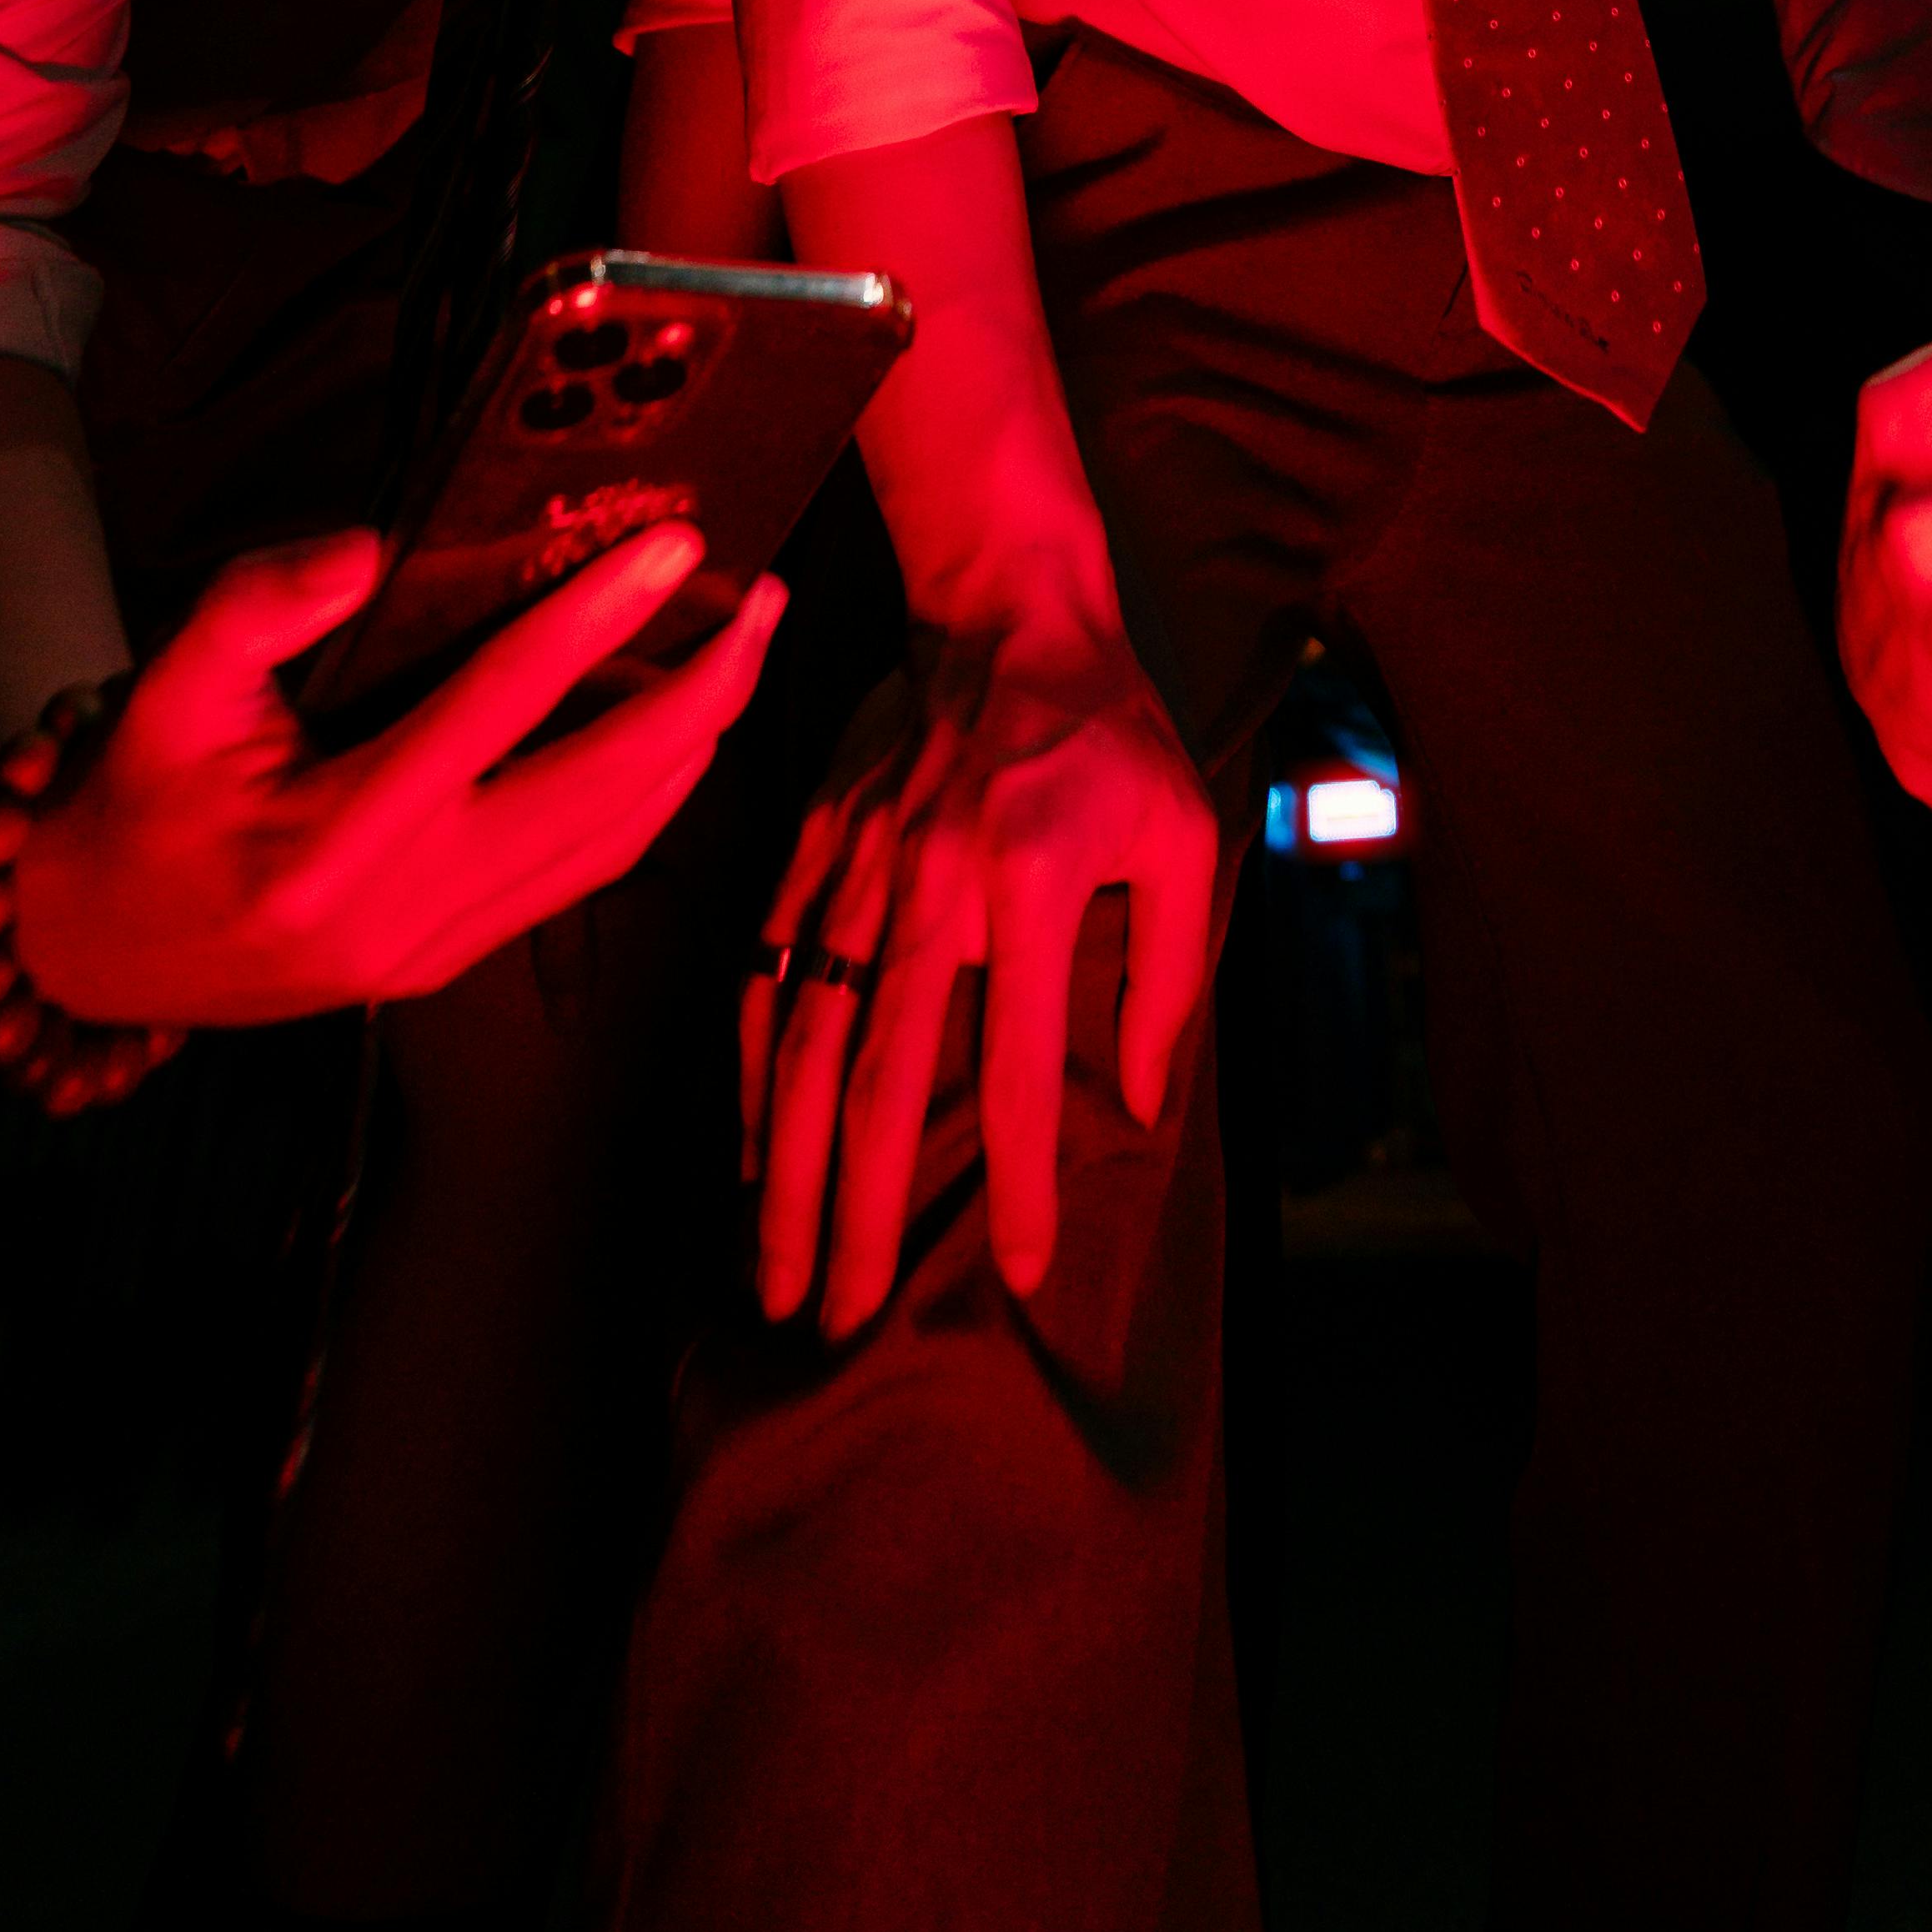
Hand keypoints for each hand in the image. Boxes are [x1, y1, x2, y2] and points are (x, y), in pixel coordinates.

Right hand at [0, 521, 780, 1029]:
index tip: (671, 547)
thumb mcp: (162, 687)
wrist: (89, 953)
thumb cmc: (134, 803)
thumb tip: (374, 547)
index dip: (593, 625)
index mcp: (331, 843)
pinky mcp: (448, 963)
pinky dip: (647, 799)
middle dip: (699, 694)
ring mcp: (433, 951)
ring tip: (740, 645)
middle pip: (598, 795)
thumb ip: (259, 605)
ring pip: (611, 845)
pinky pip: (581, 876)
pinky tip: (676, 730)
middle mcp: (400, 913)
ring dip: (692, 746)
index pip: (495, 714)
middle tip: (761, 597)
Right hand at [740, 605, 1218, 1333]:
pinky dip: (751, 1076)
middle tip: (835, 1319)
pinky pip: (765, 975)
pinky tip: (750, 1155)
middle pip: (877, 1079)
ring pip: (803, 1044)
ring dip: (783, 1170)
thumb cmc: (1111, 735)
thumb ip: (1172, 973)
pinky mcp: (808, 845)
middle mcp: (930, 883)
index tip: (1018, 1269)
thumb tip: (1141, 1105)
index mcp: (1034, 882)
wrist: (1005, 612)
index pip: (1016, 1065)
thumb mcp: (1181, 835)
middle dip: (852, 1213)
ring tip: (777, 1272)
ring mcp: (854, 865)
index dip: (1016, 1176)